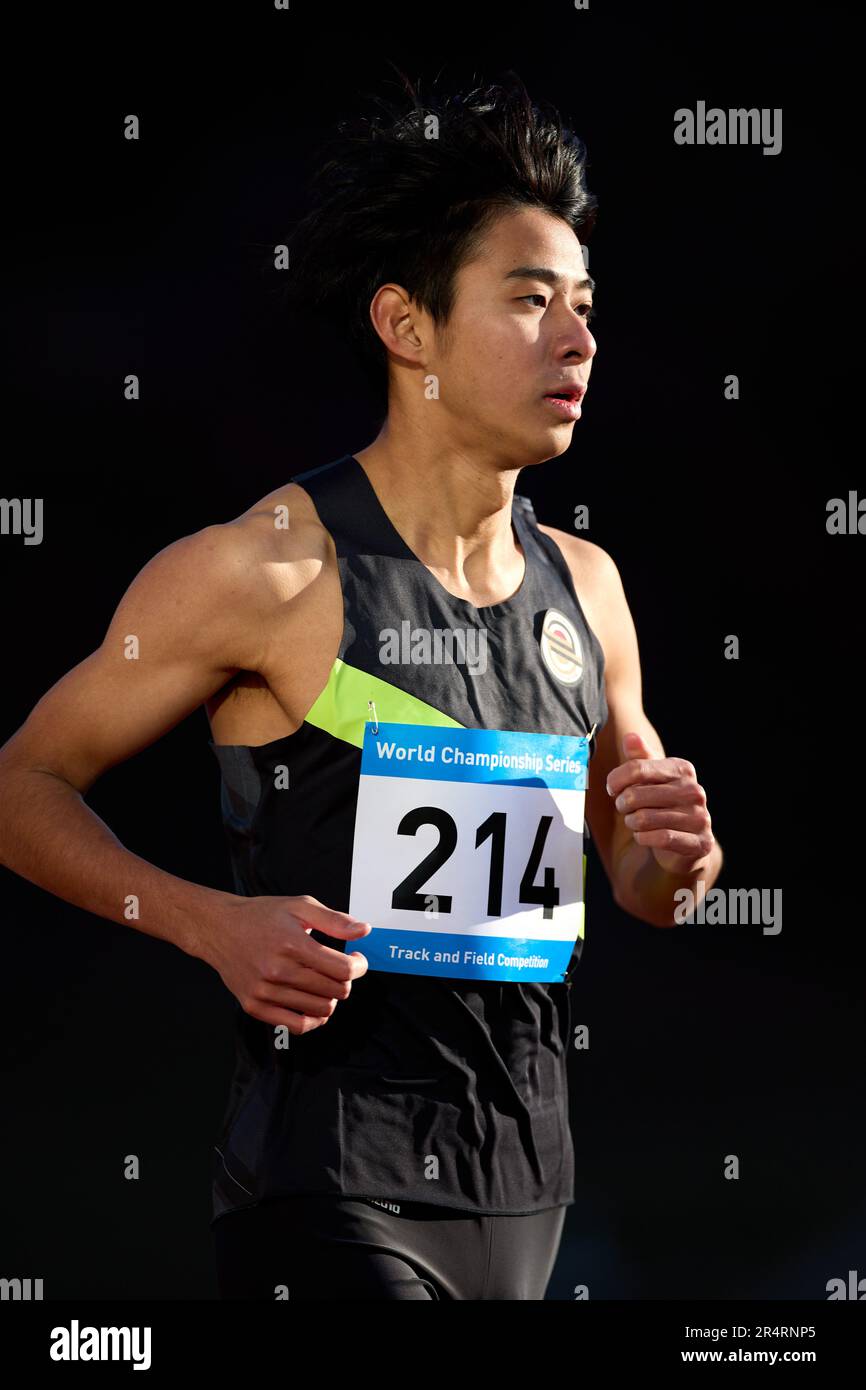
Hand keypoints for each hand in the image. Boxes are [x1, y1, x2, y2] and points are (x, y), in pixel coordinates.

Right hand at [204, 893, 371, 1034]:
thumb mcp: (300, 906)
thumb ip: (334, 920)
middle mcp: (277, 970)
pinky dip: (313, 1019)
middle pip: (335, 991)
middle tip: (338, 968)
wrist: (219, 929)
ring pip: (321, 1010)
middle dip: (345, 980)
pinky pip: (296, 1026)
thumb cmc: (261, 915)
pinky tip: (313, 1003)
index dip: (359, 966)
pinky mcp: (254, 1006)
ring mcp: (265, 992)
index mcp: (291, 943)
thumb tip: (363, 931)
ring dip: (330, 998)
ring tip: (323, 982)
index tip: (357, 959)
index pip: (342, 969)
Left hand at [606, 731, 714, 875]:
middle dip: (622, 805)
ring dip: (632, 823)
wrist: (687, 841)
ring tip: (636, 822)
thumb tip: (630, 737)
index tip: (612, 788)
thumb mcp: (652, 779)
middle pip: (636, 795)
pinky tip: (645, 836)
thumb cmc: (664, 804)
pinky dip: (644, 838)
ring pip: (644, 819)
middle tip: (624, 809)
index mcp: (683, 770)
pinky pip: (659, 838)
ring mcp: (700, 817)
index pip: (637, 768)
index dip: (616, 779)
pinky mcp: (700, 842)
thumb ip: (640, 758)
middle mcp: (694, 791)